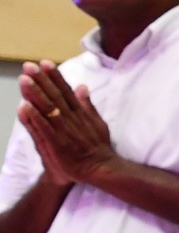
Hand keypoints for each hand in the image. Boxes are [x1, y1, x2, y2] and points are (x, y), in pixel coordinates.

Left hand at [17, 62, 116, 186]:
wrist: (101, 169)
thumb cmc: (97, 147)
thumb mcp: (97, 122)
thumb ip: (87, 105)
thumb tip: (82, 86)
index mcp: (80, 113)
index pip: (66, 91)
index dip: (55, 77)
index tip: (44, 63)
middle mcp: (71, 119)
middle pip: (54, 97)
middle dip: (41, 81)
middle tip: (29, 67)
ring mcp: (64, 131)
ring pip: (47, 110)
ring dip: (35, 95)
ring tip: (24, 80)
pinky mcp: (57, 144)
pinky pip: (44, 129)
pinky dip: (34, 118)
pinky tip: (24, 107)